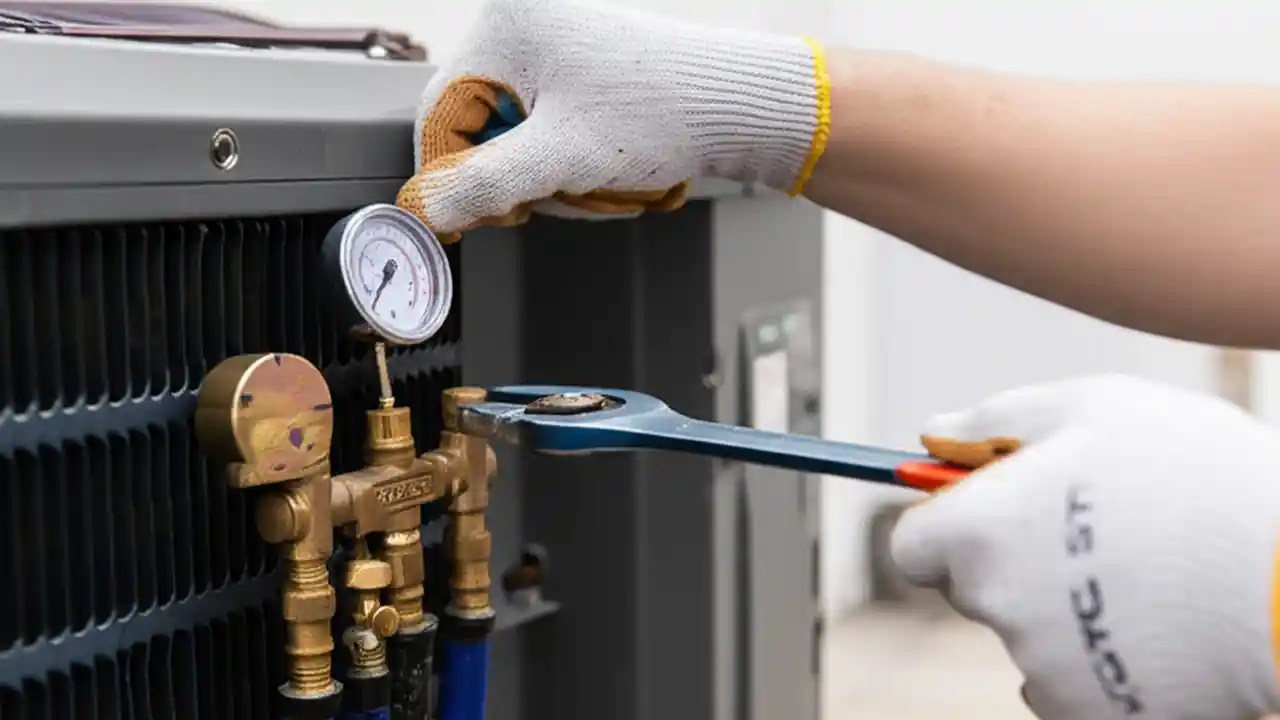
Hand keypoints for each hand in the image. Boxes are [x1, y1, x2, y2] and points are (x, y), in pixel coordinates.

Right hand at [395, 0, 829, 237]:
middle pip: (474, 126)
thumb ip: (482, 186)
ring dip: (545, 177)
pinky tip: (603, 170)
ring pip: (509, 136)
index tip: (481, 216)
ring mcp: (550, 44)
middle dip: (511, 176)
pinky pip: (541, 130)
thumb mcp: (561, 160)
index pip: (438, 114)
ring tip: (594, 181)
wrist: (740, 105)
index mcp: (506, 24)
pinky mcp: (574, 69)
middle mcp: (522, 22)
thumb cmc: (664, 114)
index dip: (451, 177)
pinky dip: (565, 163)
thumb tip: (419, 207)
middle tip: (552, 197)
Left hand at [891, 375, 1279, 718]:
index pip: (914, 547)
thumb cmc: (1194, 472)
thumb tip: (932, 434)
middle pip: (977, 589)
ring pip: (1033, 638)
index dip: (948, 527)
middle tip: (1094, 531)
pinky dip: (1106, 663)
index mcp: (978, 532)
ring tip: (1149, 575)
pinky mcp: (1097, 716)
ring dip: (1067, 612)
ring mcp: (1048, 670)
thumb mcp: (1090, 407)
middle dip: (1016, 561)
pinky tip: (1162, 628)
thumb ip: (993, 421)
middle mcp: (998, 607)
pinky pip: (1079, 689)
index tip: (992, 512)